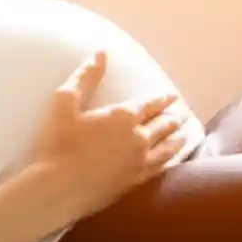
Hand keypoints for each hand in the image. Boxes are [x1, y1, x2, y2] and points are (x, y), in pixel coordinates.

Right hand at [30, 50, 188, 219]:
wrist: (58, 188)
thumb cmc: (57, 142)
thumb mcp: (65, 101)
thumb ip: (85, 76)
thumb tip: (101, 53)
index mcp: (123, 115)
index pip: (150, 103)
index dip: (162, 98)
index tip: (172, 96)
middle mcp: (139, 137)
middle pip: (163, 124)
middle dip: (172, 117)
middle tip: (179, 113)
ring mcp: (141, 161)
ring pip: (168, 146)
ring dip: (177, 137)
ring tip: (183, 133)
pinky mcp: (137, 181)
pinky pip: (162, 167)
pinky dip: (171, 159)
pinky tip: (172, 159)